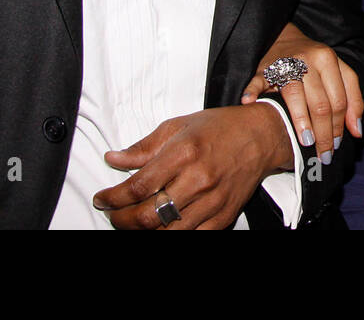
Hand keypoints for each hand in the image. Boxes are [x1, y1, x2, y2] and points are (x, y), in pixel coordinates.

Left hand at [93, 105, 291, 229]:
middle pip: (147, 216)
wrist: (261, 136)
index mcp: (184, 153)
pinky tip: (161, 227)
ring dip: (142, 231)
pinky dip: (170, 235)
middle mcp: (198, 179)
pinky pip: (191, 237)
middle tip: (114, 214)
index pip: (137, 187)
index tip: (102, 199)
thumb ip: (144, 147)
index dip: (113, 198)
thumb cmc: (220, 128)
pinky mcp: (223, 216)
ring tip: (134, 221)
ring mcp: (212, 201)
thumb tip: (113, 159)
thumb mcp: (178, 126)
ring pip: (166, 233)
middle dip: (121, 220)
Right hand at [241, 21, 363, 164]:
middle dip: (323, 134)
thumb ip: (353, 99)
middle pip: (320, 104)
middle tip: (323, 154)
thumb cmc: (315, 62)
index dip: (339, 126)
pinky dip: (253, 92)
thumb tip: (357, 132)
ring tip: (305, 143)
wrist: (282, 38)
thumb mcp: (339, 74)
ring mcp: (285, 63)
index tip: (335, 146)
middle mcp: (308, 60)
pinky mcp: (263, 68)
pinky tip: (251, 104)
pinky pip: (257, 81)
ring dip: (301, 122)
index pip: (339, 100)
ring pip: (295, 96)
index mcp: (329, 60)